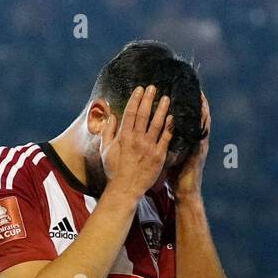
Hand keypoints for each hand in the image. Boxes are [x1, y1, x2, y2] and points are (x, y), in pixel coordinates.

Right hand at [100, 85, 172, 199]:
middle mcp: (137, 139)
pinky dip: (169, 127)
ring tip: (166, 98)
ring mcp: (149, 147)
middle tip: (153, 87)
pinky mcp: (158, 156)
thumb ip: (107, 132)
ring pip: (157, 123)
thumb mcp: (105, 151)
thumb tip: (111, 117)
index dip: (136, 99)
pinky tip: (172, 117)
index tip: (140, 89)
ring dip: (162, 109)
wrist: (125, 189)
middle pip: (144, 114)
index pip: (131, 112)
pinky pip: (165, 138)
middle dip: (149, 99)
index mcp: (124, 136)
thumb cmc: (114, 171)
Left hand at [170, 93, 210, 200]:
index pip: (182, 118)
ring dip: (201, 107)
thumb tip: (148, 134)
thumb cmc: (174, 176)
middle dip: (191, 100)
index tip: (177, 91)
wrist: (185, 192)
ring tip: (199, 92)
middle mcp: (192, 139)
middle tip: (188, 85)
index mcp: (183, 139)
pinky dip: (204, 120)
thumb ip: (161, 144)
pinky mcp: (200, 150)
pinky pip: (203, 131)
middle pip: (192, 115)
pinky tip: (203, 110)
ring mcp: (198, 143)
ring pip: (200, 121)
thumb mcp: (166, 157)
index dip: (181, 105)